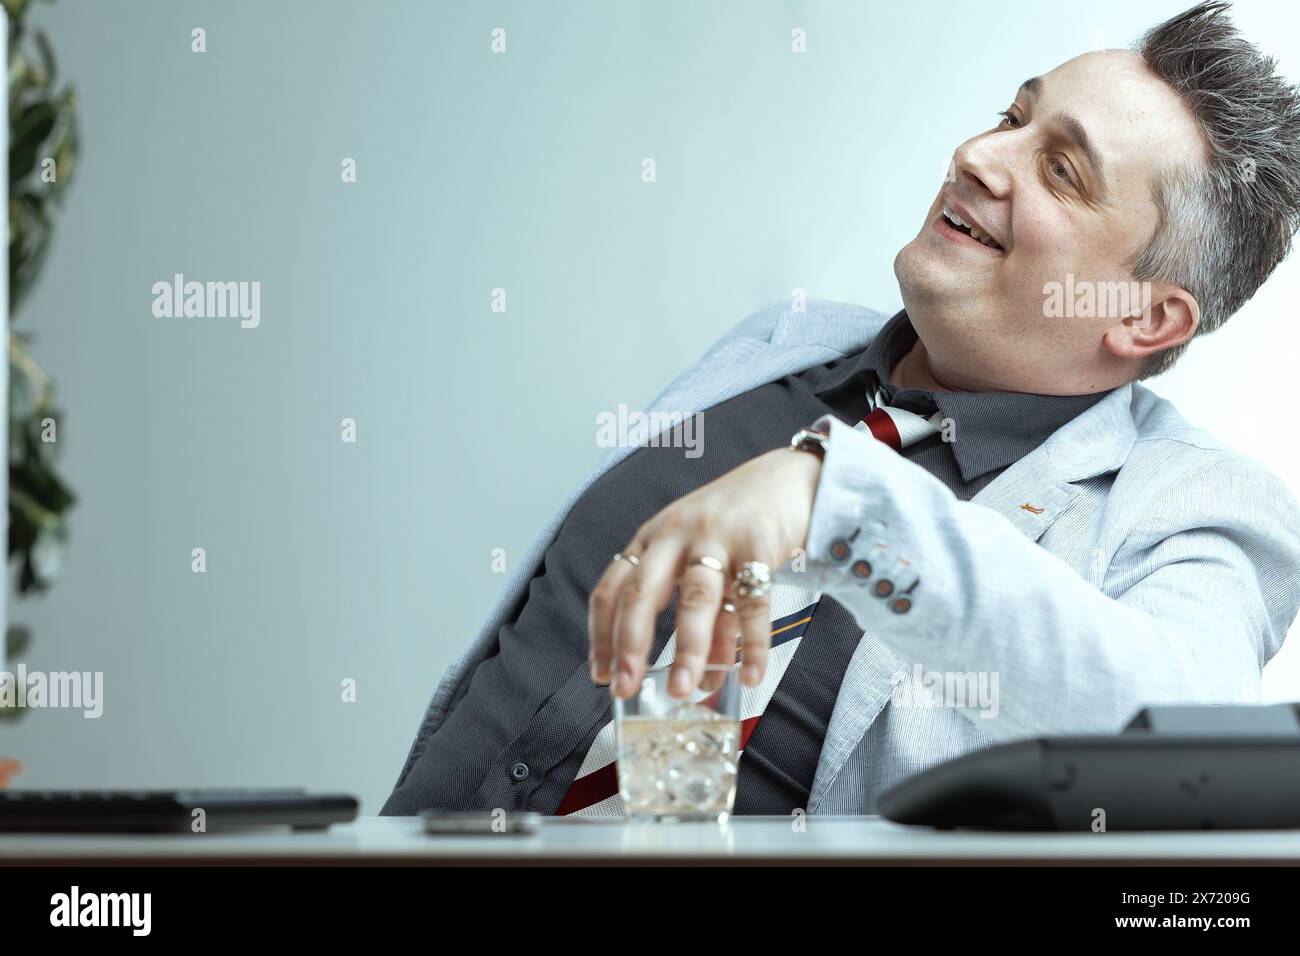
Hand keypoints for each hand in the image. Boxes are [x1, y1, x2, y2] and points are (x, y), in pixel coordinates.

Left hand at [587, 445, 821, 700]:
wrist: (789, 478)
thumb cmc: (737, 526)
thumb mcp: (705, 563)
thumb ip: (702, 618)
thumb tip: (700, 682)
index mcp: (652, 539)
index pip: (612, 589)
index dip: (601, 635)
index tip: (602, 676)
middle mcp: (675, 535)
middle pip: (642, 592)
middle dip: (630, 644)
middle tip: (624, 688)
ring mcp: (716, 536)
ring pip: (695, 598)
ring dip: (688, 649)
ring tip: (683, 690)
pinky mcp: (758, 542)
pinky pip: (753, 602)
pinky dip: (752, 644)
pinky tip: (751, 677)